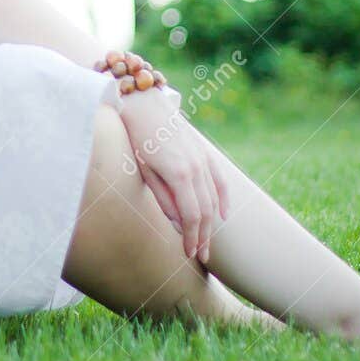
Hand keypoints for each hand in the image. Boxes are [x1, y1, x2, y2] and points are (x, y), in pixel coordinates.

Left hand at [116, 88, 228, 263]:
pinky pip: (219, 179)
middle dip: (203, 237)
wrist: (142, 102)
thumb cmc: (135, 137)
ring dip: (211, 224)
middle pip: (206, 211)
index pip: (192, 216)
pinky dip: (223, 198)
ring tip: (206, 243)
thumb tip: (179, 225)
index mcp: (179, 174)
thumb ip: (163, 198)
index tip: (189, 255)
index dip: (192, 238)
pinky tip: (223, 214)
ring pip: (214, 198)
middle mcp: (196, 167)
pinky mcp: (203, 152)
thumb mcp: (143, 170)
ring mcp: (202, 158)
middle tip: (200, 259)